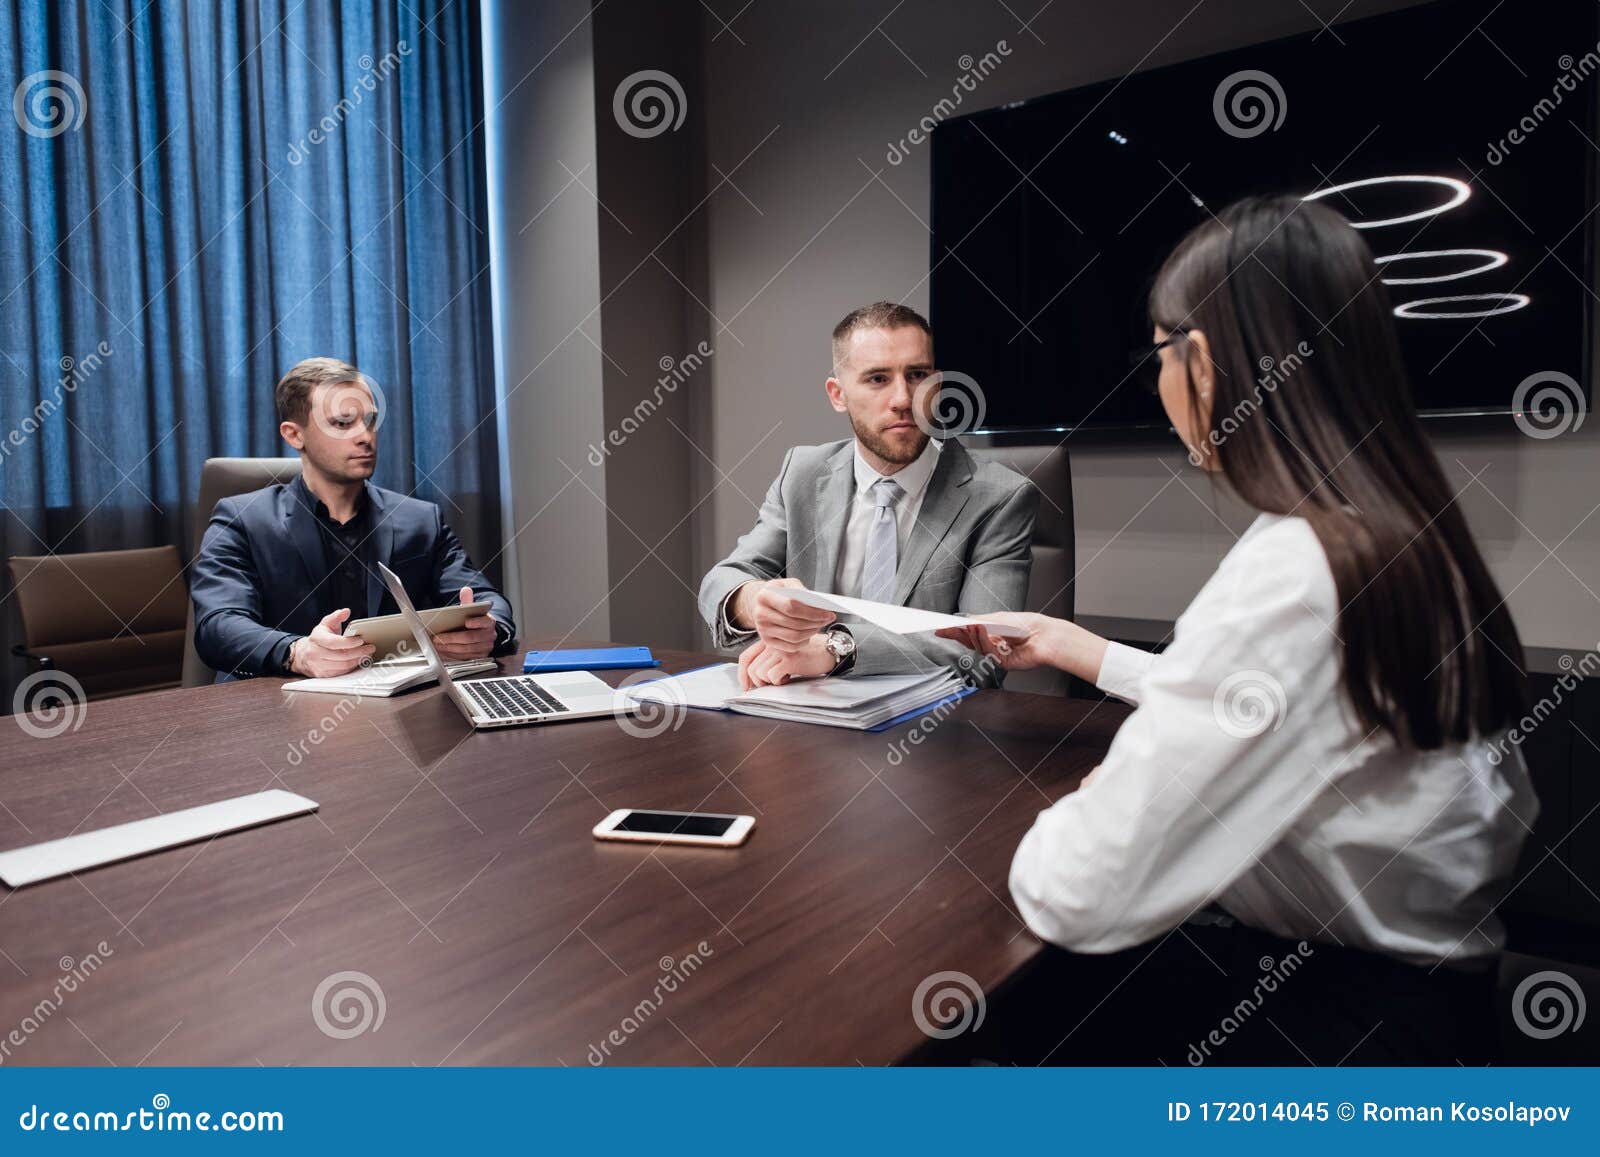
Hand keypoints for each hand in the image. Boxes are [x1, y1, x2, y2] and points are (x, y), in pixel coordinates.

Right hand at [291, 608, 374, 676]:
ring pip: (343, 665)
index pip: (334, 642)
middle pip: (341, 655)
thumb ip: (336, 617)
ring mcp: (319, 665)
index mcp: (316, 639)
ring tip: (367, 654)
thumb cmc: (318, 639)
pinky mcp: (323, 675)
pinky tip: (358, 661)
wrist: (304, 655)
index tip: (361, 640)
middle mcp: (315, 653)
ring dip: (358, 660)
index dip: (349, 642)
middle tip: (370, 648)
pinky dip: (352, 667)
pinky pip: (341, 672)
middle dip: (359, 652)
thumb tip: (345, 611)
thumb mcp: (325, 625)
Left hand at [430, 587, 496, 661]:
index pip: (485, 622)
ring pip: (466, 649)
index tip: (467, 621)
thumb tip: (466, 590)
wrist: (484, 634)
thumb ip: (468, 601)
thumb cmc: (476, 621)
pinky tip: (442, 650)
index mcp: (489, 622)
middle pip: (471, 638)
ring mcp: (485, 648)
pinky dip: (452, 654)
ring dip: (449, 647)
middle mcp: (489, 636)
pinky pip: (464, 657)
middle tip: (439, 637)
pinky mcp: (478, 657)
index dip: (477, 622)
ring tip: (437, 644)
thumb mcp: (473, 610)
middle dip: (453, 638)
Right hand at [731, 577, 834, 652]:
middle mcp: (760, 614)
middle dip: (816, 622)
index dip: (812, 612)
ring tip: (820, 625)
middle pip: (794, 623)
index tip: (828, 612)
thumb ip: (802, 591)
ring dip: (812, 632)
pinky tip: (809, 633)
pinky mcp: (767, 642)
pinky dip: (804, 642)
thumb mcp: (788, 584)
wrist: (760, 602)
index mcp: (764, 596)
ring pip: (794, 637)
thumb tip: (819, 606)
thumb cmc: (778, 592)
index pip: (791, 606)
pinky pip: (791, 647)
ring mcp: (763, 630)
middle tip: (828, 619)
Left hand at [736, 635, 834, 689]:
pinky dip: (779, 682)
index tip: (747, 686)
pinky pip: (772, 676)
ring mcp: (780, 650)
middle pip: (751, 668)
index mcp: (768, 641)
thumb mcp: (783, 653)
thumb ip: (768, 659)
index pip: (745, 657)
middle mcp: (772, 643)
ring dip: (770, 681)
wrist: (827, 650)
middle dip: (759, 682)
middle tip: (773, 682)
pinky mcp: (790, 659)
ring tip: (783, 677)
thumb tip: (752, 680)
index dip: (742, 674)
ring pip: (759, 673)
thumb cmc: (806, 654)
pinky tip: (789, 678)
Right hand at [935, 611, 1059, 671]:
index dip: (952, 630)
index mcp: (990, 630)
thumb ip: (978, 621)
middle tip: (944, 629)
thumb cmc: (1026, 625)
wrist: (1044, 636)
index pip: (967, 631)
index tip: (938, 628)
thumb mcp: (997, 618)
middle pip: (968, 640)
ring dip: (972, 635)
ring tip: (970, 625)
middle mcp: (991, 642)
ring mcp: (995, 653)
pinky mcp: (1001, 662)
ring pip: (976, 647)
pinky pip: (987, 652)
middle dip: (956, 634)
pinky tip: (983, 631)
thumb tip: (961, 622)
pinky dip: (984, 640)